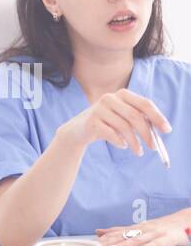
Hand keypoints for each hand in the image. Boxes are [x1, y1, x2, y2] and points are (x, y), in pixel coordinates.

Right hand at [57, 89, 171, 155]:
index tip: (166, 130)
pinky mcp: (91, 121)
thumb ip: (139, 120)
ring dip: (135, 142)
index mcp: (122, 94)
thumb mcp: (123, 118)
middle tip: (153, 146)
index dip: (157, 117)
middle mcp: (110, 98)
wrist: (78, 131)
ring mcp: (99, 109)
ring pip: (124, 127)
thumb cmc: (106, 124)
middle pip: (135, 116)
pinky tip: (123, 146)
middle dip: (146, 133)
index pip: (145, 104)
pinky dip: (120, 142)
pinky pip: (111, 133)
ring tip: (138, 151)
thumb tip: (160, 131)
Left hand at [96, 214, 190, 245]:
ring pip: (138, 239)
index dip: (104, 239)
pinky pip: (157, 243)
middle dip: (110, 242)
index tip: (92, 244)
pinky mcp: (167, 239)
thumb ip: (119, 230)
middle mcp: (143, 230)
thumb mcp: (136, 228)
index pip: (116, 233)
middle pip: (124, 236)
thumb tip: (99, 231)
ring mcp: (154, 233)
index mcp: (135, 229)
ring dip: (125, 244)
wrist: (181, 221)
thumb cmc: (157, 227)